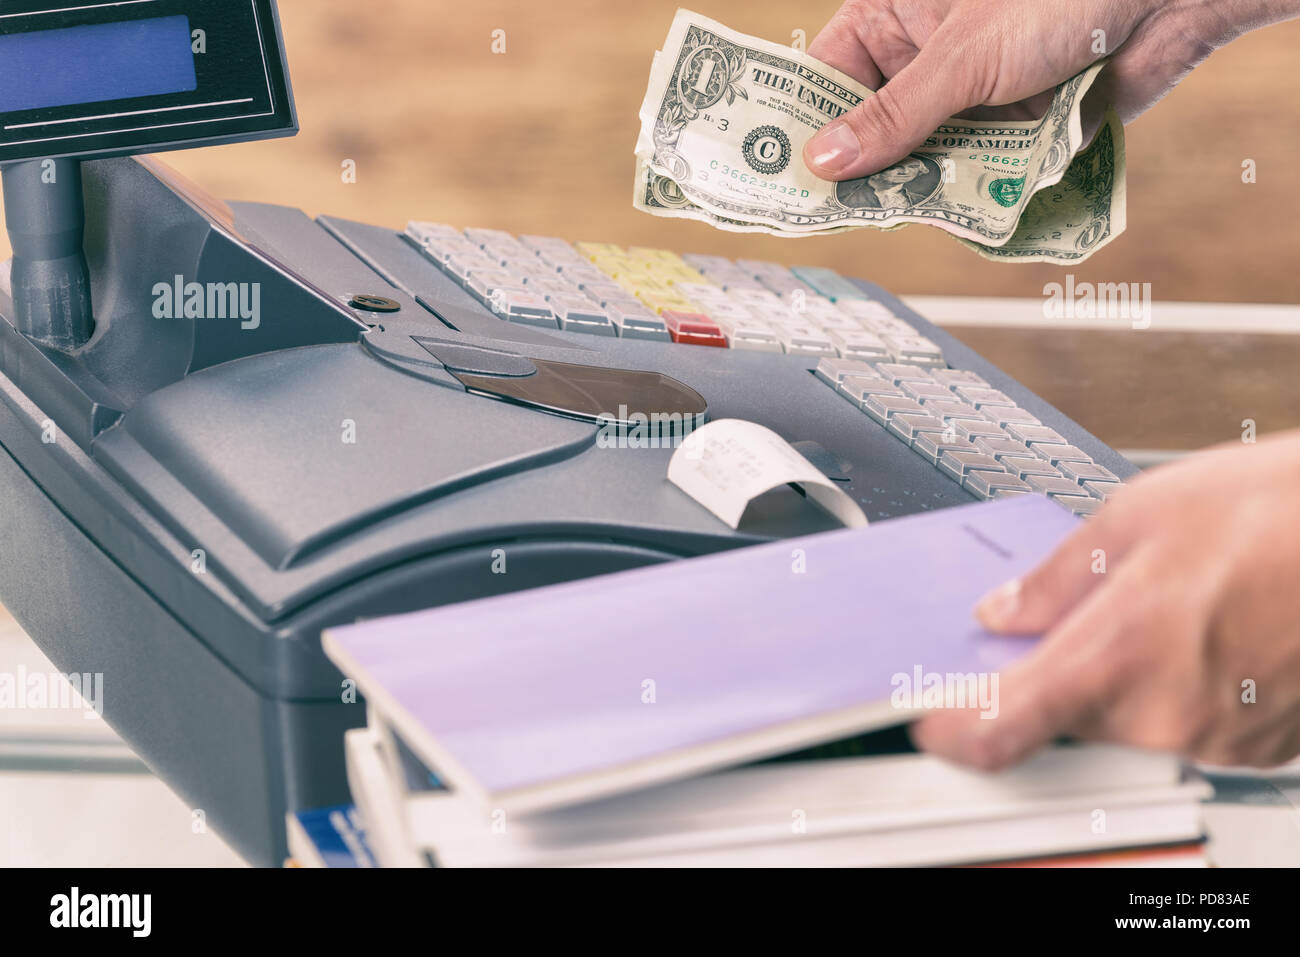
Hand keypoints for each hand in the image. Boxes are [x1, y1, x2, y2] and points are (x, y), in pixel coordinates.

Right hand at [802, 0, 1293, 179]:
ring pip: (920, 157)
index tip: (779, 175)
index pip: (824, 75)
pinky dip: (968, 193)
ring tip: (904, 212)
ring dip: (918, 186)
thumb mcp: (963, 57)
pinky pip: (973, 172)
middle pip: (870, 128)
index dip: (801, 125)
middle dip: (863, 169)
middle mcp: (924, 57)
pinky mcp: (1011, 130)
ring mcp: (968, 97)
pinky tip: (958, 211)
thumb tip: (824, 164)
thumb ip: (894, 117)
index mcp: (893, 14)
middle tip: (836, 212)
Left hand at [911, 432, 1299, 769]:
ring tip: (1159, 610)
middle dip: (1049, 682)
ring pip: (1124, 727)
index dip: (949, 730)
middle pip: (1061, 726)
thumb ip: (1054, 578)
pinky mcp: (1260, 747)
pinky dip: (1173, 691)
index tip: (927, 717)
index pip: (999, 729)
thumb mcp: (1137, 515)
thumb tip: (1003, 610)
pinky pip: (1184, 729)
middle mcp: (1164, 716)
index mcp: (1116, 656)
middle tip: (1063, 626)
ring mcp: (1218, 740)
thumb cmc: (1279, 513)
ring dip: (1117, 683)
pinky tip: (1200, 632)